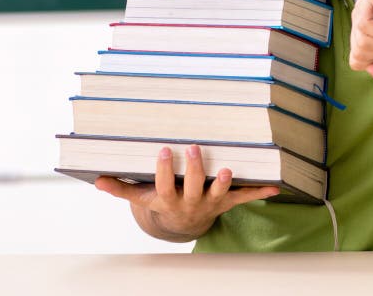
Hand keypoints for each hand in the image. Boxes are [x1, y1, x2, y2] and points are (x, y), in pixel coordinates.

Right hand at [95, 144, 279, 241]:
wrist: (182, 225)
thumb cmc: (161, 202)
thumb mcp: (141, 198)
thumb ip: (122, 189)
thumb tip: (98, 181)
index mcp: (169, 201)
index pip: (164, 186)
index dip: (164, 171)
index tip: (164, 151)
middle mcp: (191, 203)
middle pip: (193, 187)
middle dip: (194, 169)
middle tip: (195, 148)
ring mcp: (211, 203)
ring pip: (219, 194)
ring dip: (225, 183)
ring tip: (229, 170)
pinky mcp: (227, 202)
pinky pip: (244, 198)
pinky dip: (260, 192)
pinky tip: (275, 188)